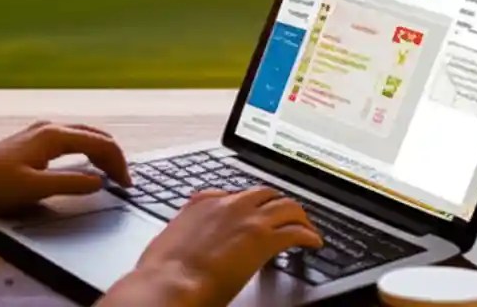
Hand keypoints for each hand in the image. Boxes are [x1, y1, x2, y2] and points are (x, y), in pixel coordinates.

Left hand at [0, 121, 131, 216]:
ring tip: (110, 173)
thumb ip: (70, 184)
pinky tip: (84, 164)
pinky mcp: (32, 140)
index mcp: (54, 136)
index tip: (126, 185)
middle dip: (113, 156)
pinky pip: (70, 140)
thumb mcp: (35, 188)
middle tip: (123, 180)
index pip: (100, 144)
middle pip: (94, 135)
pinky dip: (85, 151)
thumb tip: (100, 181)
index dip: (118, 164)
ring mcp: (40, 132)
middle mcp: (50, 128)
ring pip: (82, 135)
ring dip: (100, 152)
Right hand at [126, 186, 322, 305]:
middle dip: (278, 205)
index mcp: (203, 203)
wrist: (169, 282)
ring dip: (299, 217)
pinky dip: (309, 235)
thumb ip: (183, 236)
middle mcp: (228, 204)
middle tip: (286, 217)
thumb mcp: (168, 242)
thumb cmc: (162, 272)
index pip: (234, 195)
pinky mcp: (264, 239)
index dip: (249, 205)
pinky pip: (296, 231)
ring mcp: (248, 219)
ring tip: (306, 228)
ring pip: (286, 206)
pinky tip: (313, 243)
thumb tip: (182, 245)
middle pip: (265, 194)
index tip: (254, 214)